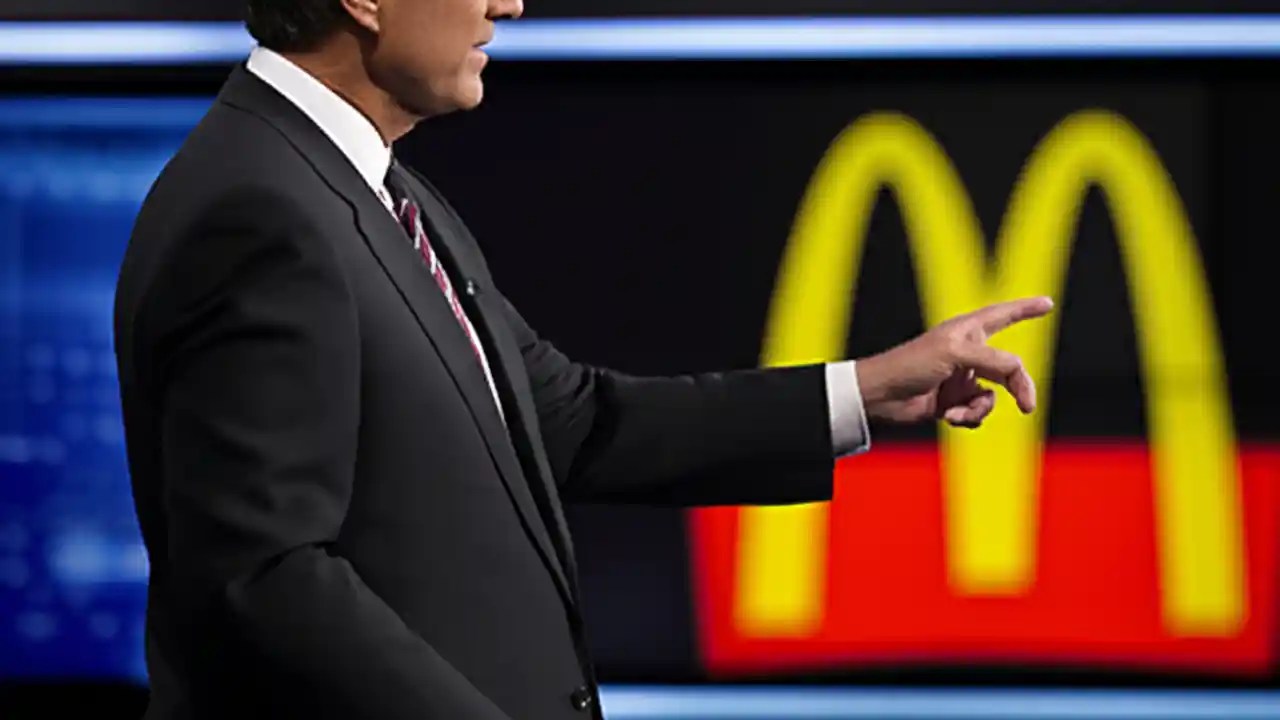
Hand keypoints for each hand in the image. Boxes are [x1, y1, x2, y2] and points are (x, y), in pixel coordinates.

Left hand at [854, 296, 1053, 427]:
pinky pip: (975, 413)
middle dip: (1018, 388)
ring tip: (957, 413)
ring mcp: (961, 378)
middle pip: (1009, 369)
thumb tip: (1017, 372)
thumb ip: (992, 359)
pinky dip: (967, 418)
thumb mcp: (954, 354)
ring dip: (979, 408)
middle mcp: (968, 353)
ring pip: (993, 397)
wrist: (881, 396)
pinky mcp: (952, 402)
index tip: (1047, 304)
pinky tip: (948, 417)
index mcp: (968, 331)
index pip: (1004, 315)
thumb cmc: (911, 364)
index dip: (1026, 309)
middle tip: (1027, 406)